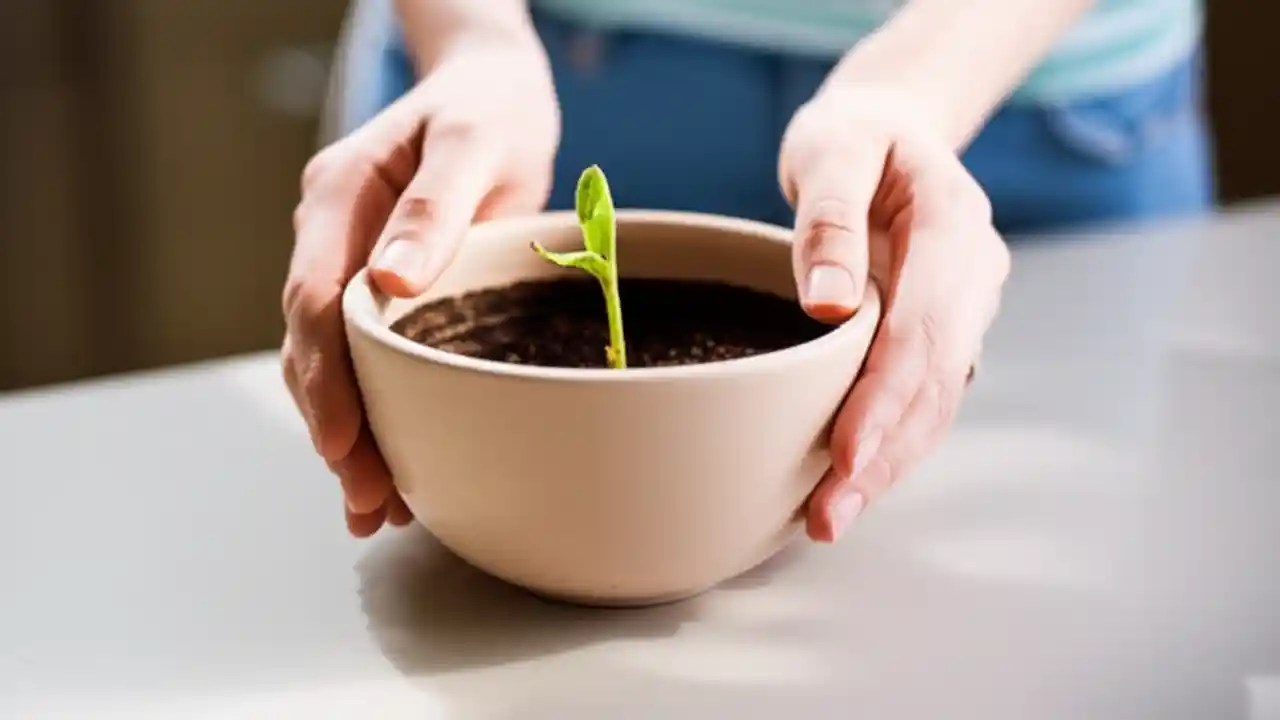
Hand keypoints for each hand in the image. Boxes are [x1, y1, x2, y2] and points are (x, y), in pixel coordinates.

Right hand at [282, 30, 559, 536]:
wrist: (492, 96)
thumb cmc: (487, 112)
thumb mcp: (472, 143)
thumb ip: (434, 206)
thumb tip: (394, 281)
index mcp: (340, 196)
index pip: (316, 299)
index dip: (324, 376)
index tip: (343, 440)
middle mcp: (332, 237)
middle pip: (315, 346)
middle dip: (336, 425)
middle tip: (368, 498)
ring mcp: (351, 264)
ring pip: (333, 362)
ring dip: (349, 435)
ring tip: (375, 507)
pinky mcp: (383, 289)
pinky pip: (366, 357)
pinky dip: (375, 413)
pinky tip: (392, 469)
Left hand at [778, 84, 1010, 541]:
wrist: (888, 133)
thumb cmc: (854, 139)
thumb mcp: (833, 150)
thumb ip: (829, 221)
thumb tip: (826, 306)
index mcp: (954, 226)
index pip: (923, 329)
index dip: (885, 399)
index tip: (846, 455)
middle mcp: (972, 277)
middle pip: (934, 382)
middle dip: (884, 455)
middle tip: (828, 516)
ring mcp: (963, 311)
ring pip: (935, 402)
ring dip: (889, 465)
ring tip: (830, 518)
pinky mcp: (941, 334)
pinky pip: (923, 398)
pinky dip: (890, 444)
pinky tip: (850, 484)